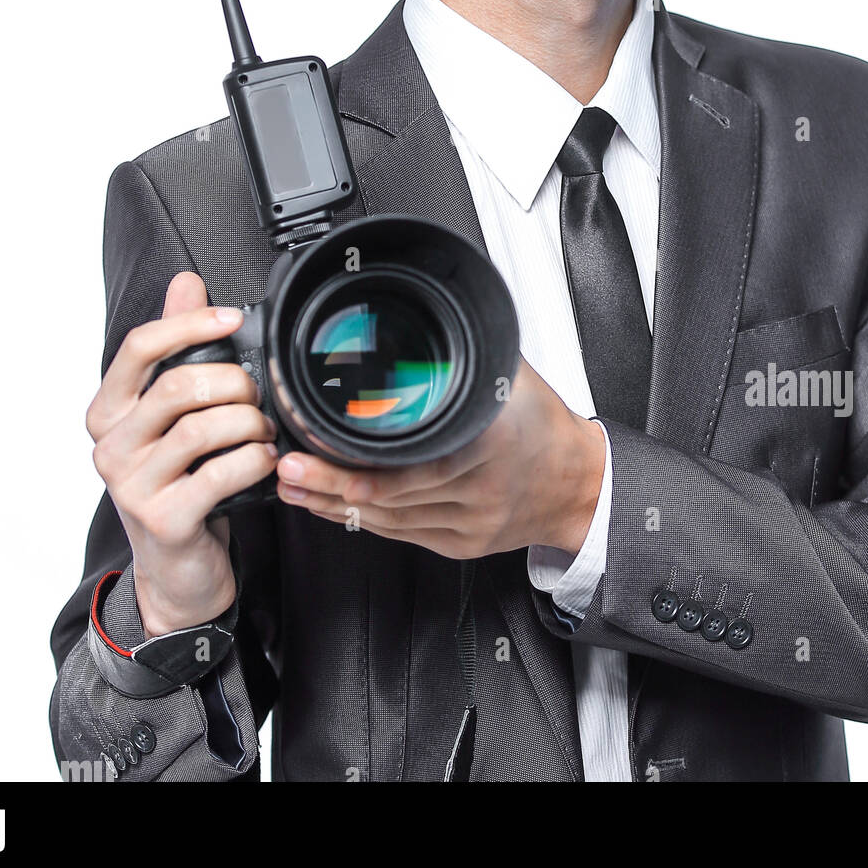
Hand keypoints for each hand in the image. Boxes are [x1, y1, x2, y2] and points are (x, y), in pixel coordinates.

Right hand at [85, 272, 278, 635]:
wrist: (177, 570)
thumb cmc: (179, 481)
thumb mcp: (171, 415)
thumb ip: (176, 348)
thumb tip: (186, 282)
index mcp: (108, 411)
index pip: (139, 347)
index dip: (189, 324)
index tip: (233, 318)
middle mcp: (111, 445)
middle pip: (179, 385)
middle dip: (235, 382)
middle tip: (260, 395)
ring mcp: (133, 485)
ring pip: (204, 427)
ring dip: (250, 422)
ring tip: (264, 430)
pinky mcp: (164, 519)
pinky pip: (221, 473)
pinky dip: (255, 460)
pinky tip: (265, 460)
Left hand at [273, 356, 604, 558]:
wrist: (579, 482)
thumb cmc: (543, 424)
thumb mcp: (508, 375)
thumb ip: (459, 358)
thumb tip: (412, 323)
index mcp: (487, 442)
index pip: (410, 461)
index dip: (356, 463)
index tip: (315, 447)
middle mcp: (477, 488)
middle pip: (389, 495)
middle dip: (330, 483)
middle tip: (287, 468)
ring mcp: (469, 522)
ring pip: (388, 521)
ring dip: (335, 505)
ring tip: (295, 486)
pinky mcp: (461, 543)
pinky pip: (402, 535)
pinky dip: (364, 521)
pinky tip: (334, 507)